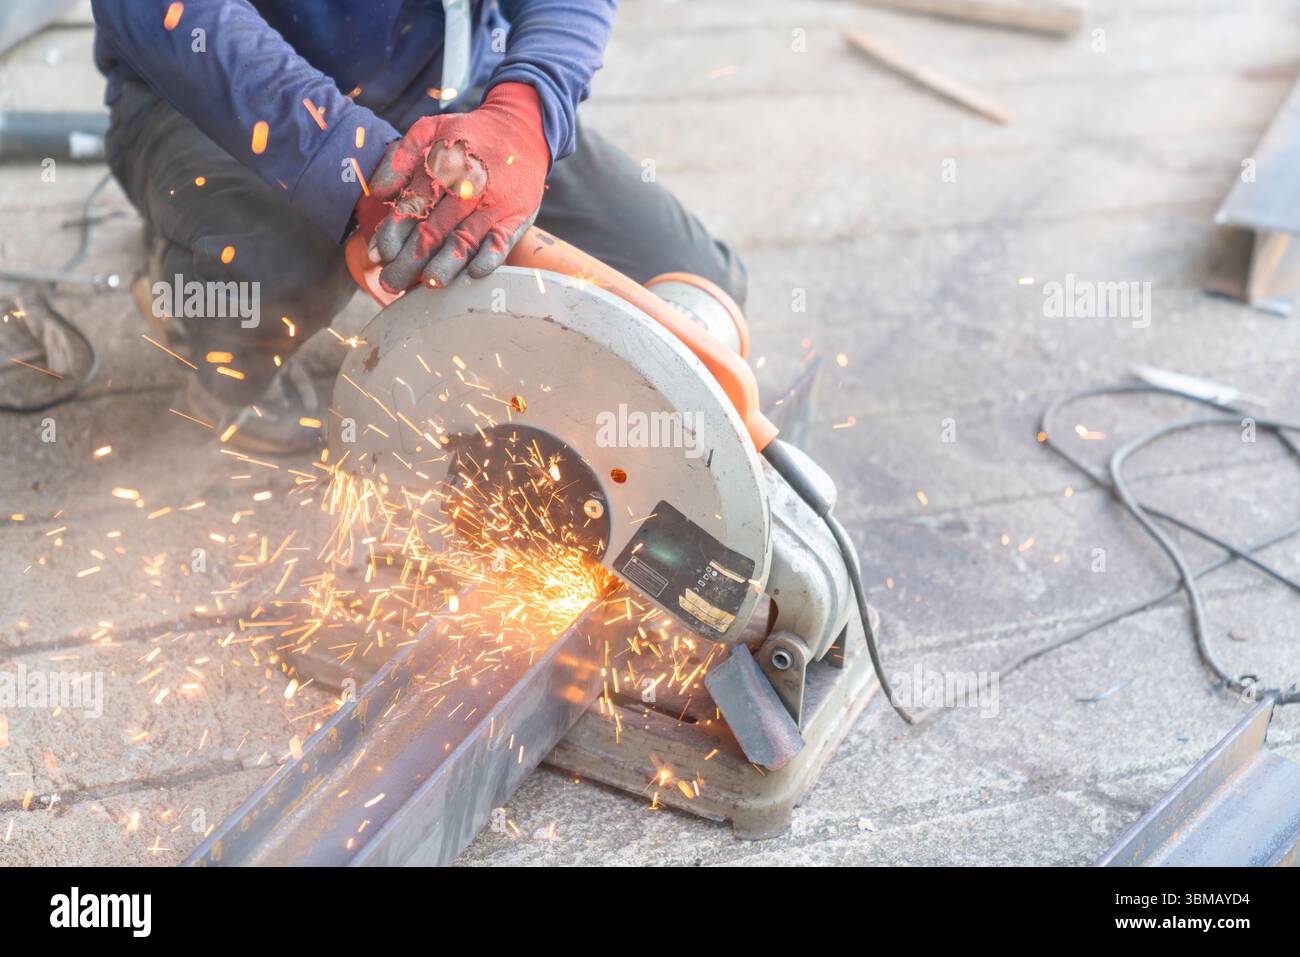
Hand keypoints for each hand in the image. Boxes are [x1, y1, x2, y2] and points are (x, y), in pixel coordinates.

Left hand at [362, 82, 548, 292]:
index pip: (413, 203)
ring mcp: (495, 204)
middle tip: (392, 282)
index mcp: (443, 164)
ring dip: (446, 265)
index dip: (394, 231)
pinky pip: (502, 242)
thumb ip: (401, 157)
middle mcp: (469, 185)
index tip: (379, 254)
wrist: (522, 130)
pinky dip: (489, 258)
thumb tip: (380, 192)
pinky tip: (473, 274)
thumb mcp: (430, 129)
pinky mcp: (516, 217)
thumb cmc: (467, 136)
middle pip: (435, 229)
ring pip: (465, 239)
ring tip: (428, 284)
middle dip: (410, 259)